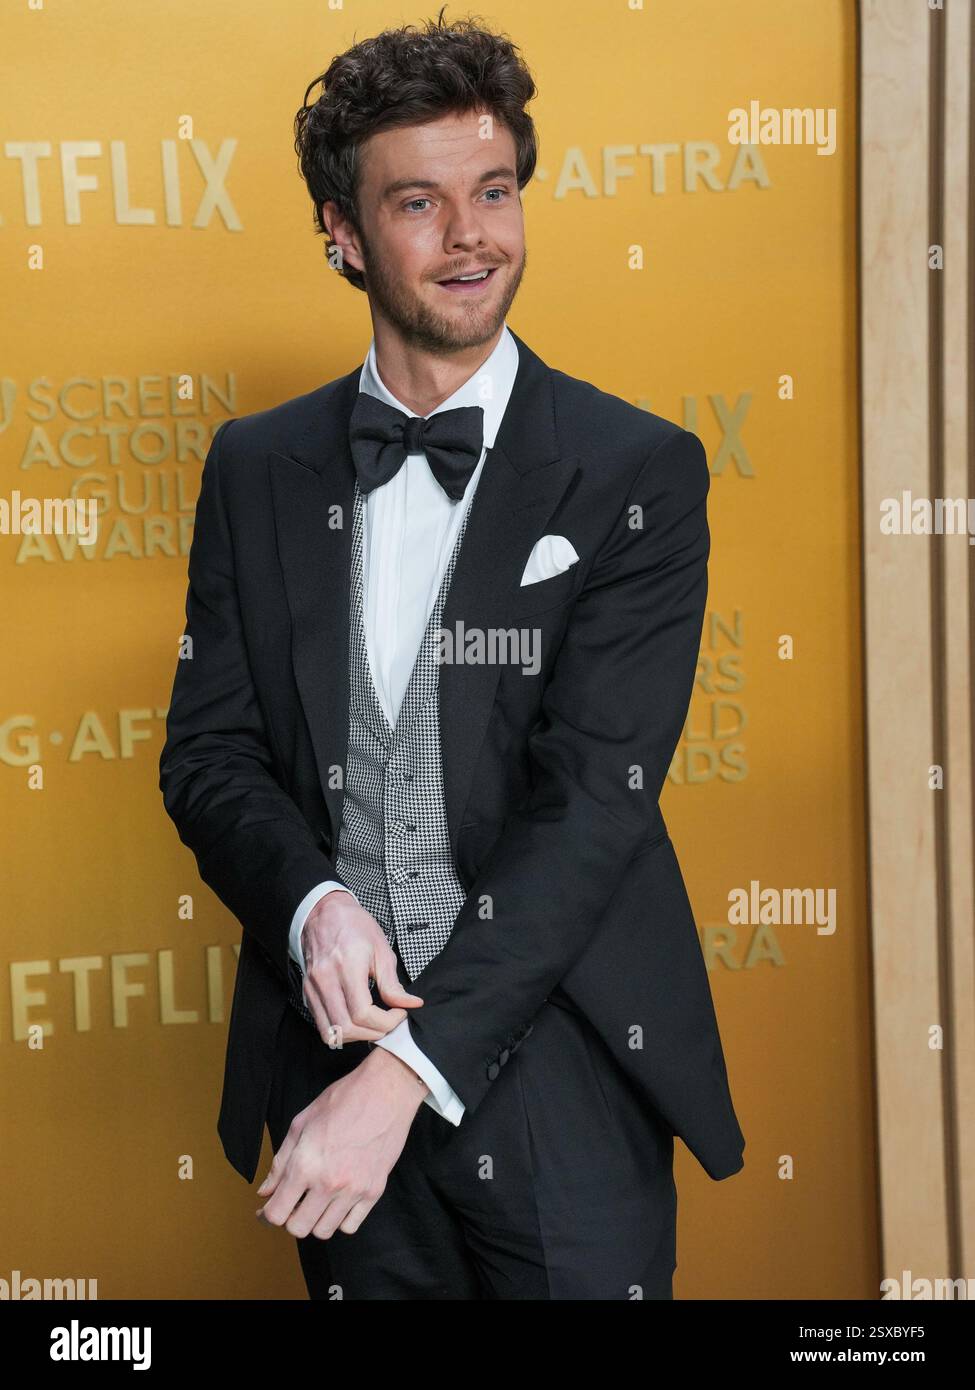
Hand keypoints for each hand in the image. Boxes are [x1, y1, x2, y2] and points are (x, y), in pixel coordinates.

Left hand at [255, 1046, 427, 1237]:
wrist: (386, 1092)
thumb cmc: (343, 1100)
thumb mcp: (301, 1123)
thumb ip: (280, 1162)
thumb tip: (266, 1191)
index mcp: (306, 1164)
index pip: (277, 1213)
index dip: (266, 1214)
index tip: (267, 1209)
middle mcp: (329, 1183)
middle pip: (298, 1228)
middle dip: (289, 1219)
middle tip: (293, 1203)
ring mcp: (354, 1190)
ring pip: (324, 1231)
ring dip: (314, 1220)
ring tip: (316, 1201)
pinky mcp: (374, 1191)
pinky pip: (350, 1226)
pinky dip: (340, 1219)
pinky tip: (337, 1201)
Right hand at [300, 891, 423, 1045]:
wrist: (324, 913)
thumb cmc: (354, 926)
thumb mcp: (381, 949)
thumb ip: (393, 983)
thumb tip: (409, 1004)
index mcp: (346, 966)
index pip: (363, 1013)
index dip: (386, 1021)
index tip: (399, 1014)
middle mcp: (325, 980)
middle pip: (347, 1028)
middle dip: (373, 1033)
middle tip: (389, 1022)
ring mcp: (313, 988)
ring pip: (331, 1033)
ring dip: (356, 1036)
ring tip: (373, 1024)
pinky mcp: (308, 993)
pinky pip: (323, 1024)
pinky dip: (341, 1029)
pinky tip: (356, 1019)